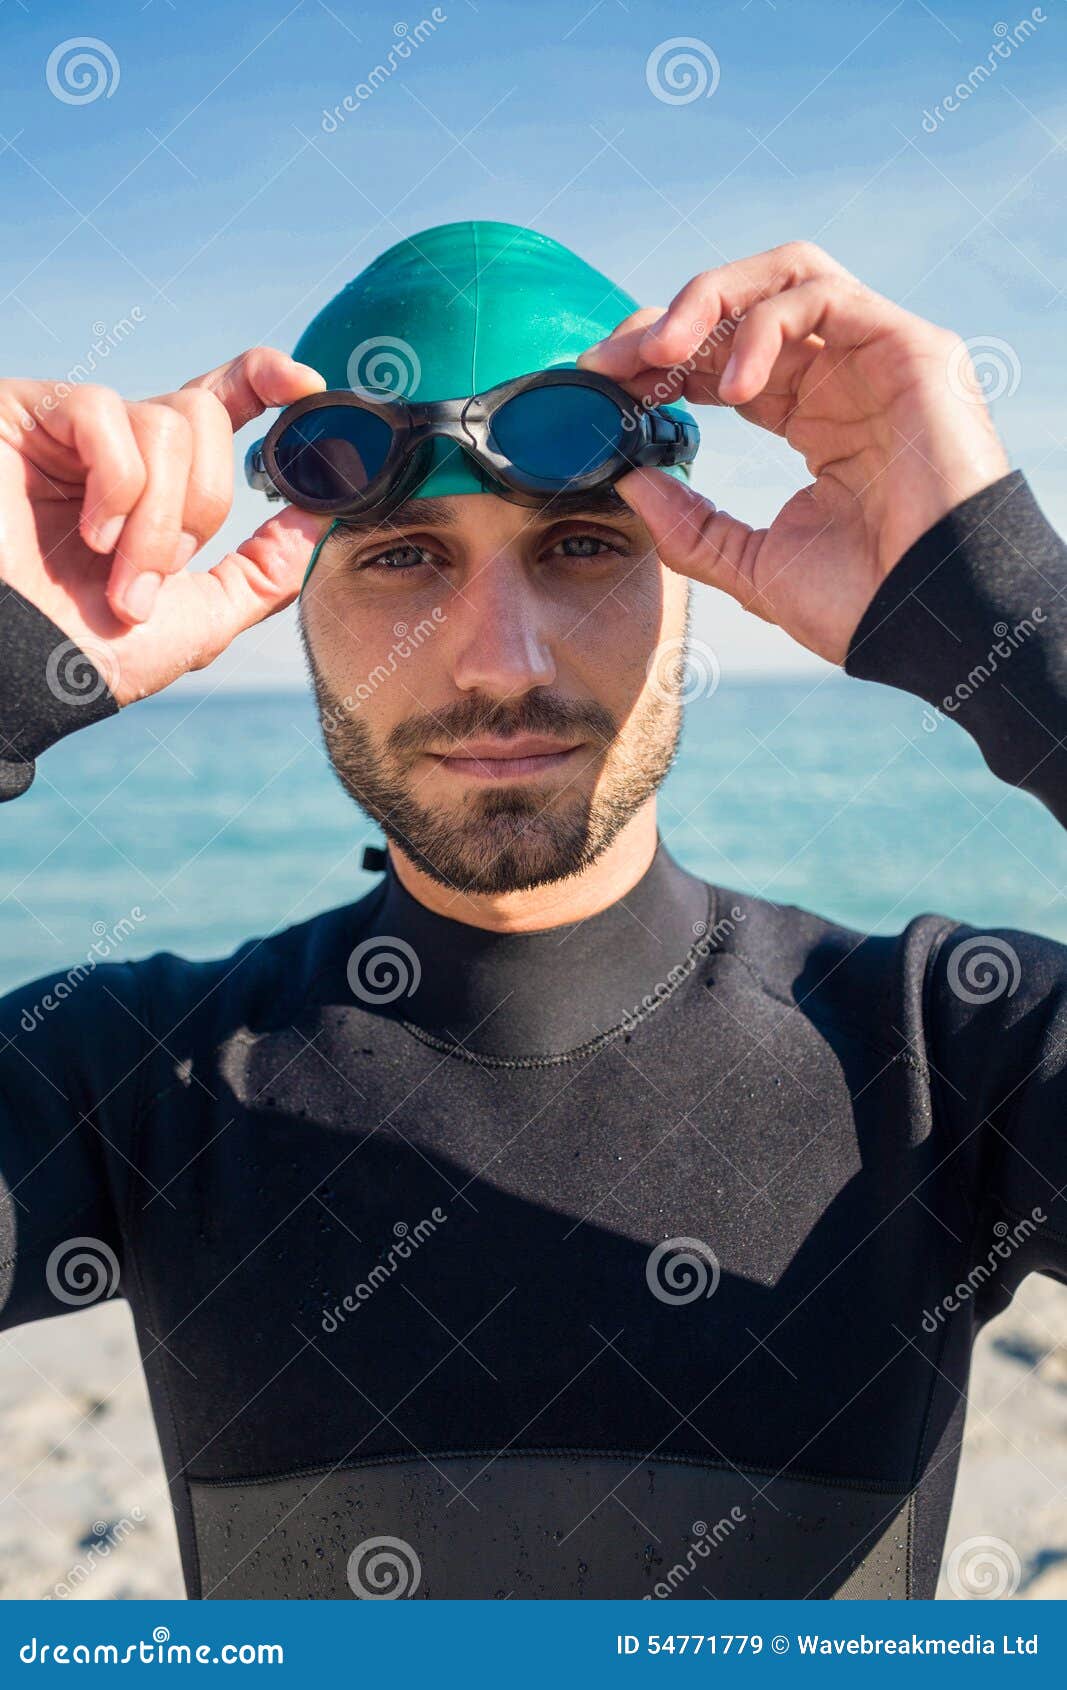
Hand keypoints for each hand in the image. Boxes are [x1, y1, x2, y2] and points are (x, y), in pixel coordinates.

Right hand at [0, 347, 330, 704]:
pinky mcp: (27, 412)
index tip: (307, 387)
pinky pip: (106, 413)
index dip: (265, 379)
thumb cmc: (92, 653)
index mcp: (161, 484)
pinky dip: (117, 487)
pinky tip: (90, 534)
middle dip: (200, 509)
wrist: (18, 671)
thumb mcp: (204, 618)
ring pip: (165, 424)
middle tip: (158, 571)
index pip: (220, 402)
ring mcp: (72, 429)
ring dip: (158, 518)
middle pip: (204, 418)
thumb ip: (266, 569)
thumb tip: (322, 516)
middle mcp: (120, 448)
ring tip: (117, 575)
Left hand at [577, 241, 1011, 663]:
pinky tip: (730, 386)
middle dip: (665, 326)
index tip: (598, 390)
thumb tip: (628, 482)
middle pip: (743, 305)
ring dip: (707, 302)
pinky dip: (762, 325)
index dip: (656, 365)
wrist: (931, 620)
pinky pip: (821, 295)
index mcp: (809, 416)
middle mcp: (841, 375)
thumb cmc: (863, 600)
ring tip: (660, 357)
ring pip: (783, 275)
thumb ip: (690, 526)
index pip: (722, 359)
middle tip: (612, 366)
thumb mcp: (752, 565)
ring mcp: (875, 355)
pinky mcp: (908, 347)